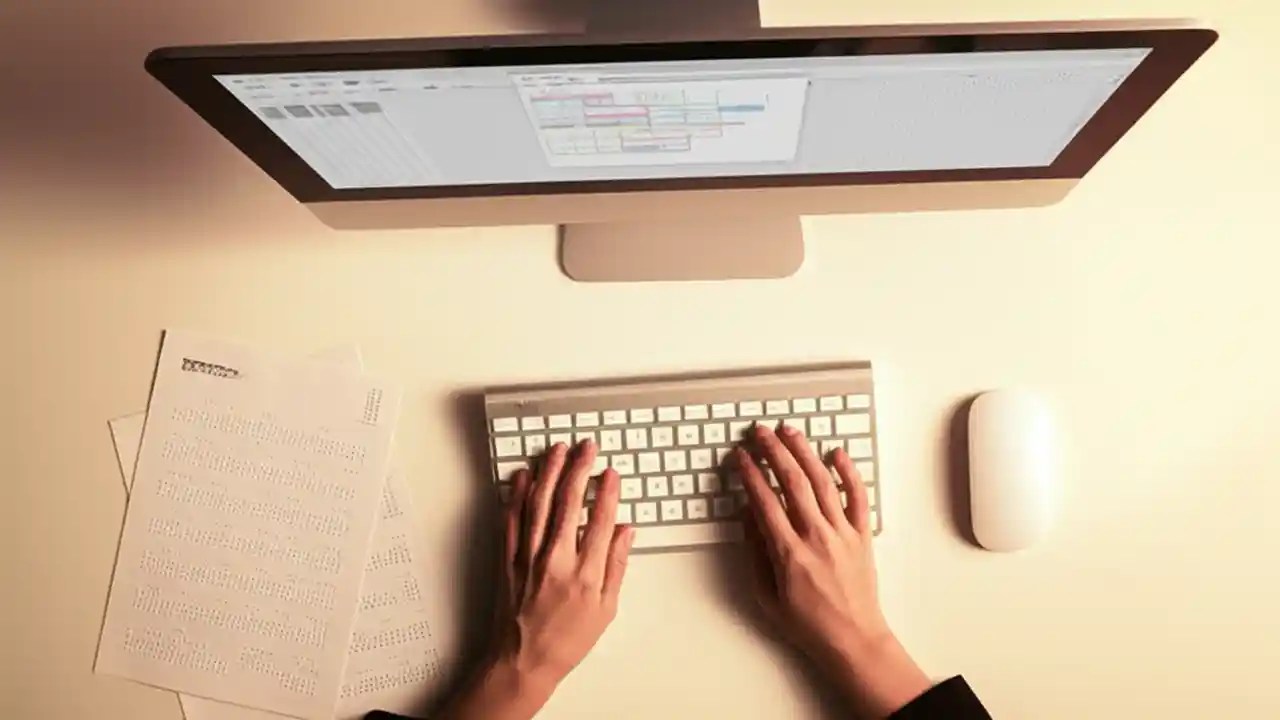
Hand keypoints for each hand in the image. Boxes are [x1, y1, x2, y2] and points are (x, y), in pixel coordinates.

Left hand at [438, 441, 633, 719]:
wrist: (522, 660)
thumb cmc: (565, 640)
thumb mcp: (606, 609)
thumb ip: (616, 566)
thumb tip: (624, 532)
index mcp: (585, 573)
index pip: (599, 520)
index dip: (607, 491)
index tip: (611, 472)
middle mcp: (555, 560)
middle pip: (568, 502)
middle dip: (579, 468)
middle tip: (586, 447)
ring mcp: (528, 557)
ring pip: (538, 503)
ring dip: (549, 472)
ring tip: (557, 450)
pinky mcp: (508, 559)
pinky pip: (511, 519)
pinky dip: (516, 494)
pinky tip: (522, 476)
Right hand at [737, 425, 930, 718]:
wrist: (853, 638)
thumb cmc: (809, 624)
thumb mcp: (767, 596)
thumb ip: (755, 553)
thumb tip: (748, 517)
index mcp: (789, 553)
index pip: (764, 501)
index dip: (750, 474)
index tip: (741, 456)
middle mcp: (816, 537)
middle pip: (792, 481)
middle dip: (774, 451)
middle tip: (761, 432)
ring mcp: (842, 533)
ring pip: (822, 481)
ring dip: (804, 452)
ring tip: (790, 431)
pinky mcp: (862, 535)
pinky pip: (858, 497)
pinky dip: (849, 472)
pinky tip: (837, 453)